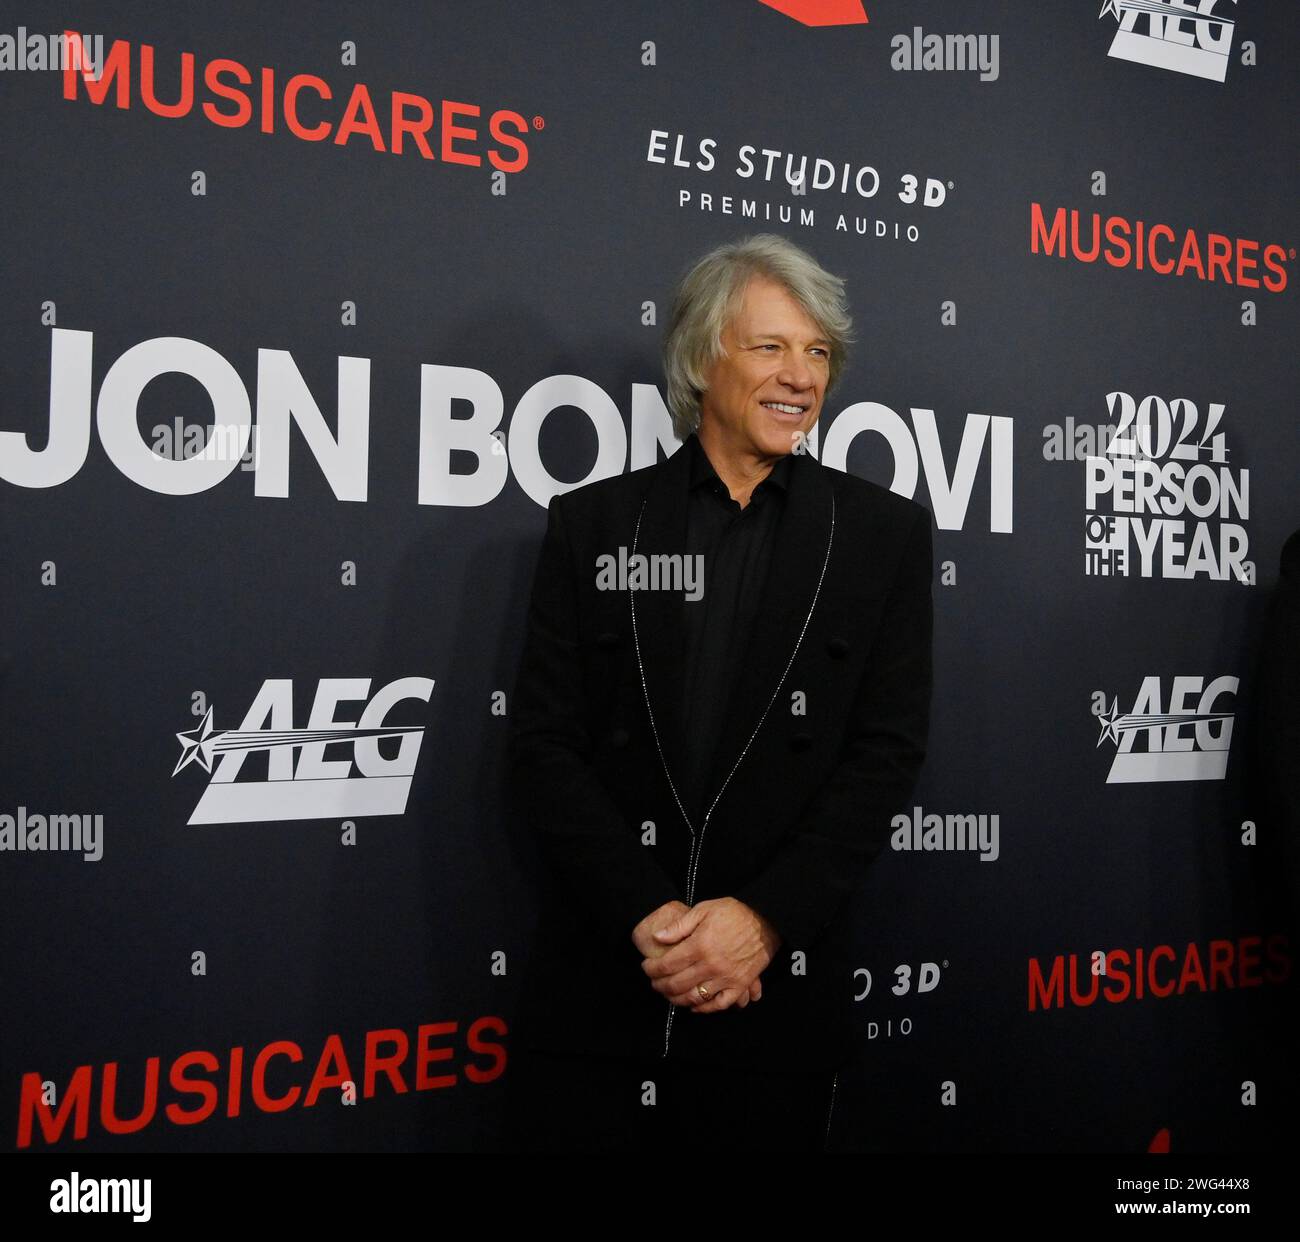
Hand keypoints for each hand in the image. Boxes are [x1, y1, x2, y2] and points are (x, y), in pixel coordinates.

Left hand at [640, 897, 780, 1013]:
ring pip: (694, 997)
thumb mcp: (705, 909)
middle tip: (654, 982)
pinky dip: (705, 1009)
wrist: (766, 921)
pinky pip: (719, 1004)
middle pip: (676, 984)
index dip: (652, 969)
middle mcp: (710, 965)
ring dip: (676, 999)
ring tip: (668, 994)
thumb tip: (658, 937)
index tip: (646, 967)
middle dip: (659, 985)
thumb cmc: (735, 913)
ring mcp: (725, 978)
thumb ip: (680, 926)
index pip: (667, 964)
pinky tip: (694, 1006)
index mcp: (699, 945)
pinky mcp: (739, 985)